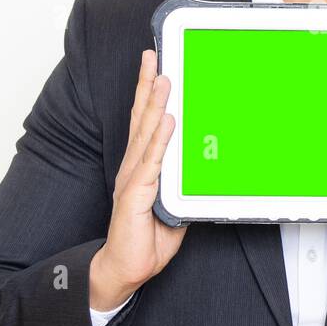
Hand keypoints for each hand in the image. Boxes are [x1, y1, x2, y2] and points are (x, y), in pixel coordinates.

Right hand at [90, 48, 184, 310]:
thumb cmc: (144, 240)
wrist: (124, 268)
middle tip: (153, 57)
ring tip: (162, 78)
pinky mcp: (136, 194)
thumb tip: (202, 172)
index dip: (148, 96)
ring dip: (154, 104)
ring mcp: (133, 178)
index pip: (145, 124)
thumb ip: (183, 187)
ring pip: (146, 134)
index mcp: (141, 167)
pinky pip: (152, 162)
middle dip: (146, 86)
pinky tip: (168, 121)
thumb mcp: (173, 208)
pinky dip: (161, 140)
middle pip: (141, 119)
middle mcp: (134, 167)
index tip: (155, 70)